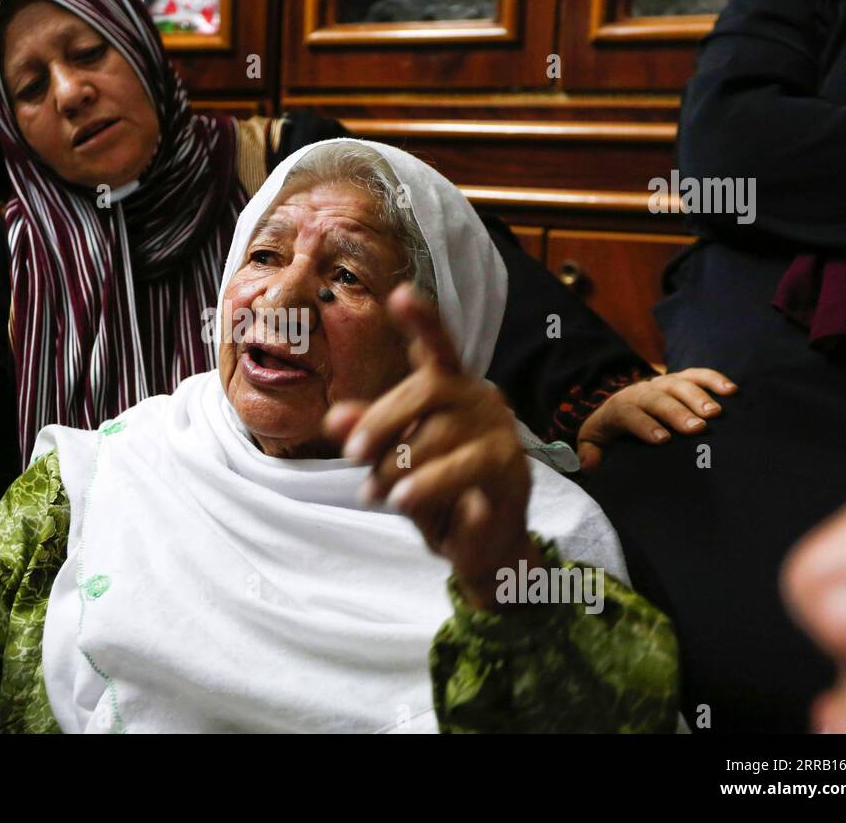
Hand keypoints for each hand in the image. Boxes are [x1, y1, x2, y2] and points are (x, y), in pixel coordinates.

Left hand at [323, 284, 536, 608]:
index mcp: (451, 390)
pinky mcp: (512, 471)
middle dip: (383, 420)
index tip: (400, 294)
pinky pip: (466, 472)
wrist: (482, 550)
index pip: (438, 347)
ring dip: (400, 466)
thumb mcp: (391, 464)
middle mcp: (481, 401)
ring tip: (376, 494)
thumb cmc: (435, 495)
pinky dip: (431, 487)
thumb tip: (333, 416)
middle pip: (428, 389)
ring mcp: (502, 433)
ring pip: (442, 434)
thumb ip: (369, 437)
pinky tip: (407, 502)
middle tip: (351, 455)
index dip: (422, 320)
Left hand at [576, 367, 735, 471]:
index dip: (644, 425)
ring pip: (679, 384)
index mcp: (618, 408)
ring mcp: (661, 383)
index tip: (662, 440)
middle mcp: (641, 392)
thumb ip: (589, 453)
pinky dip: (714, 379)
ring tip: (716, 412)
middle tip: (697, 428)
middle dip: (677, 412)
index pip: (628, 414)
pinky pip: (697, 374)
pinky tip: (731, 391)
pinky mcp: (679, 379)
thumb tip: (588, 465)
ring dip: (698, 396)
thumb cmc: (610, 430)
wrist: (618, 403)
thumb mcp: (592, 441)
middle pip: (658, 399)